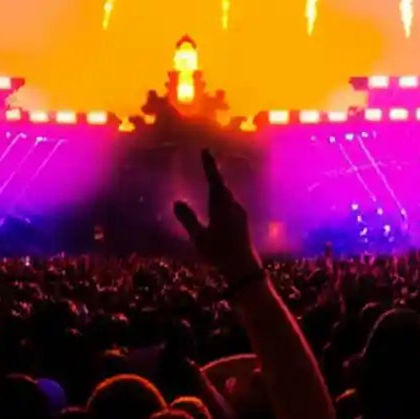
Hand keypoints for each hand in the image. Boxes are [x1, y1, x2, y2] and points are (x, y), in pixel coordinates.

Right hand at [174, 150, 262, 282]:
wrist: (243, 268)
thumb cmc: (219, 253)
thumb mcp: (199, 238)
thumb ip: (188, 219)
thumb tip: (177, 202)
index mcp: (221, 207)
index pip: (214, 180)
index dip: (209, 165)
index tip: (205, 150)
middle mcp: (232, 206)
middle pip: (222, 185)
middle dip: (213, 172)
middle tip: (205, 159)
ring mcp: (239, 213)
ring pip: (227, 194)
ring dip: (218, 185)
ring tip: (210, 176)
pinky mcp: (242, 220)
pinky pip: (229, 202)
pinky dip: (221, 196)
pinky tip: (218, 202)